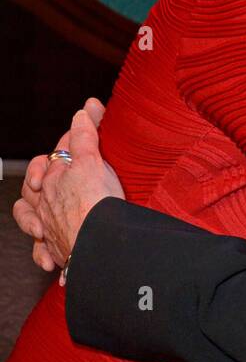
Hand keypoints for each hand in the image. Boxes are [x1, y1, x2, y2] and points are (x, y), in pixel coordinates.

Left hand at [12, 98, 123, 272]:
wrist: (98, 249)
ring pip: (29, 218)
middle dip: (39, 177)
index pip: (58, 152)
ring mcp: (49, 228)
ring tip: (43, 211)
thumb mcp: (92, 161)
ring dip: (33, 216)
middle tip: (53, 174)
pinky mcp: (57, 252)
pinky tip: (51, 247)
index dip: (74, 138)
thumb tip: (84, 109)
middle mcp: (45, 204)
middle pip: (34, 186)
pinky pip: (41, 250)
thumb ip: (86, 136)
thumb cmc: (96, 206)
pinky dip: (44, 250)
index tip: (89, 122)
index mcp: (53, 179)